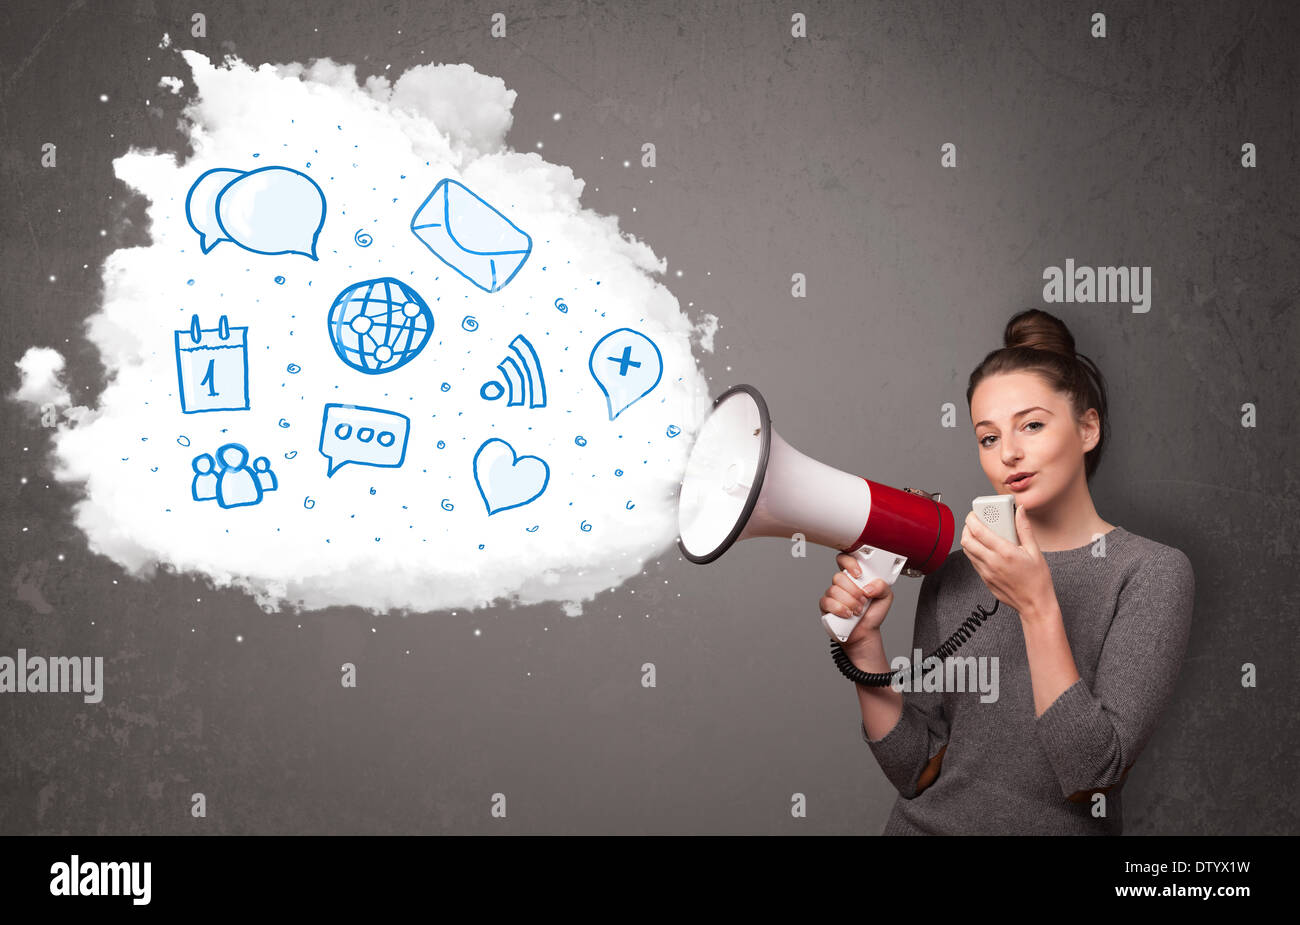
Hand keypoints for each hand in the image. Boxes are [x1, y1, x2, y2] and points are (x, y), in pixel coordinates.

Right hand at [819, 553, 894, 646]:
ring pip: (834, 590)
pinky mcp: (826, 606)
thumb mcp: (886, 597)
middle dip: (854, 591)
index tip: (859, 574)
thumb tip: (868, 586)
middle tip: (863, 600)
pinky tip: (848, 614)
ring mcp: (832, 595)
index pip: (845, 559)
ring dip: (849, 602)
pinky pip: (827, 602)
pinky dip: (840, 609)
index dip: (849, 563)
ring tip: (858, 610)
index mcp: (854, 577)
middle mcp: (842, 584)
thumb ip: (882, 586)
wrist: (866, 633)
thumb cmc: (873, 613)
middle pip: (839, 577)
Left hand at [960, 505, 1055, 621]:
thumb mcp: (1035, 551)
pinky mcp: (985, 580)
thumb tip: (1021, 512)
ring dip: (969, 540)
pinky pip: (973, 562)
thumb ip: (1024, 529)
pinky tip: (985, 549)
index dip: (972, 519)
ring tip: (980, 534)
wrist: (1035, 605)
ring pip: (967, 551)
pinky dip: (974, 552)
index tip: (975, 513)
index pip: (978, 531)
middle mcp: (992, 562)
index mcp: (1004, 553)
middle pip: (967, 540)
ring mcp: (986, 572)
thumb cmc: (1037, 580)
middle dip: (967, 528)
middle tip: (975, 522)